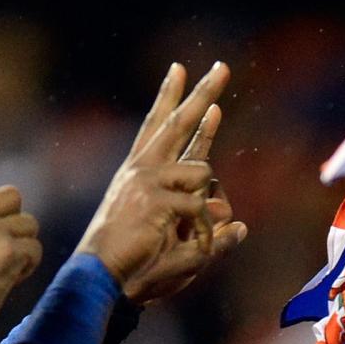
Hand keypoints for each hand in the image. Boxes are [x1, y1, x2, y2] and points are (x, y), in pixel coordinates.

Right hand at [84, 62, 246, 302]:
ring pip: (202, 171)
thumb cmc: (137, 265)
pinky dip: (203, 229)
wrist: (102, 277)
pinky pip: (201, 204)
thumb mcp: (182, 247)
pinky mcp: (154, 195)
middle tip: (223, 66)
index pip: (159, 127)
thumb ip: (211, 234)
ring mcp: (147, 179)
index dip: (171, 98)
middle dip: (203, 93)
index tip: (179, 70)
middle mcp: (142, 168)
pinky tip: (186, 243)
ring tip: (182, 236)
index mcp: (141, 173)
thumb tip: (241, 225)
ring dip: (205, 208)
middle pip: (179, 122)